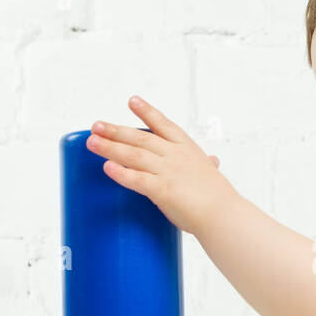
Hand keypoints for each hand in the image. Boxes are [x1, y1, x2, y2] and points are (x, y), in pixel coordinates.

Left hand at [85, 95, 227, 233]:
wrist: (223, 214)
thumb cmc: (219, 197)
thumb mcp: (212, 172)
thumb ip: (207, 164)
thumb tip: (213, 160)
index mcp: (187, 149)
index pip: (163, 124)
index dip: (146, 112)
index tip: (132, 101)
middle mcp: (175, 155)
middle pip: (140, 137)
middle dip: (116, 130)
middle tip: (96, 126)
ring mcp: (168, 171)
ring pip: (133, 155)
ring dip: (110, 147)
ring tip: (92, 142)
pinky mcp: (162, 190)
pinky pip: (136, 179)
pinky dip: (120, 172)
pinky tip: (107, 167)